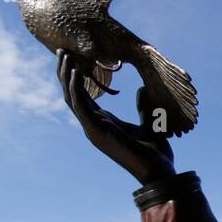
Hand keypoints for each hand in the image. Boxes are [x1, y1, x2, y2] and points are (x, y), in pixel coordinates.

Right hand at [56, 50, 175, 184]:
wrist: (159, 172)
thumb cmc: (155, 153)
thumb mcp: (149, 123)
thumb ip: (142, 108)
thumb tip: (141, 90)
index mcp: (104, 123)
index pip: (82, 97)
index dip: (76, 77)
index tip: (73, 56)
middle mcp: (94, 125)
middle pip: (72, 95)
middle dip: (65, 73)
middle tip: (62, 50)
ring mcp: (93, 129)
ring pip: (72, 98)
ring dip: (66, 76)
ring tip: (64, 55)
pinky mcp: (97, 132)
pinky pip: (81, 106)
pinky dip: (76, 88)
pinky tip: (76, 71)